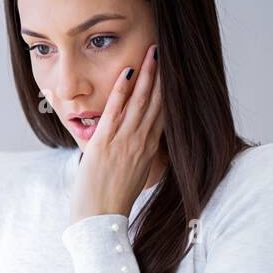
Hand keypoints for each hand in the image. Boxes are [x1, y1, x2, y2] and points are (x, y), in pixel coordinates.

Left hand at [70, 43, 163, 224]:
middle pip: (156, 102)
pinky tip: (127, 72)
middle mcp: (140, 144)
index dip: (168, 91)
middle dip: (161, 74)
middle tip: (164, 50)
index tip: (172, 71)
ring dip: (146, 74)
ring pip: (139, 102)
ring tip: (152, 51)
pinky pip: (115, 112)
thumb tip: (138, 146)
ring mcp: (123, 142)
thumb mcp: (132, 176)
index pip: (163, 114)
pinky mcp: (104, 144)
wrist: (99, 222)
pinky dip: (121, 91)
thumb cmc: (110, 203)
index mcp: (148, 151)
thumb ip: (136, 156)